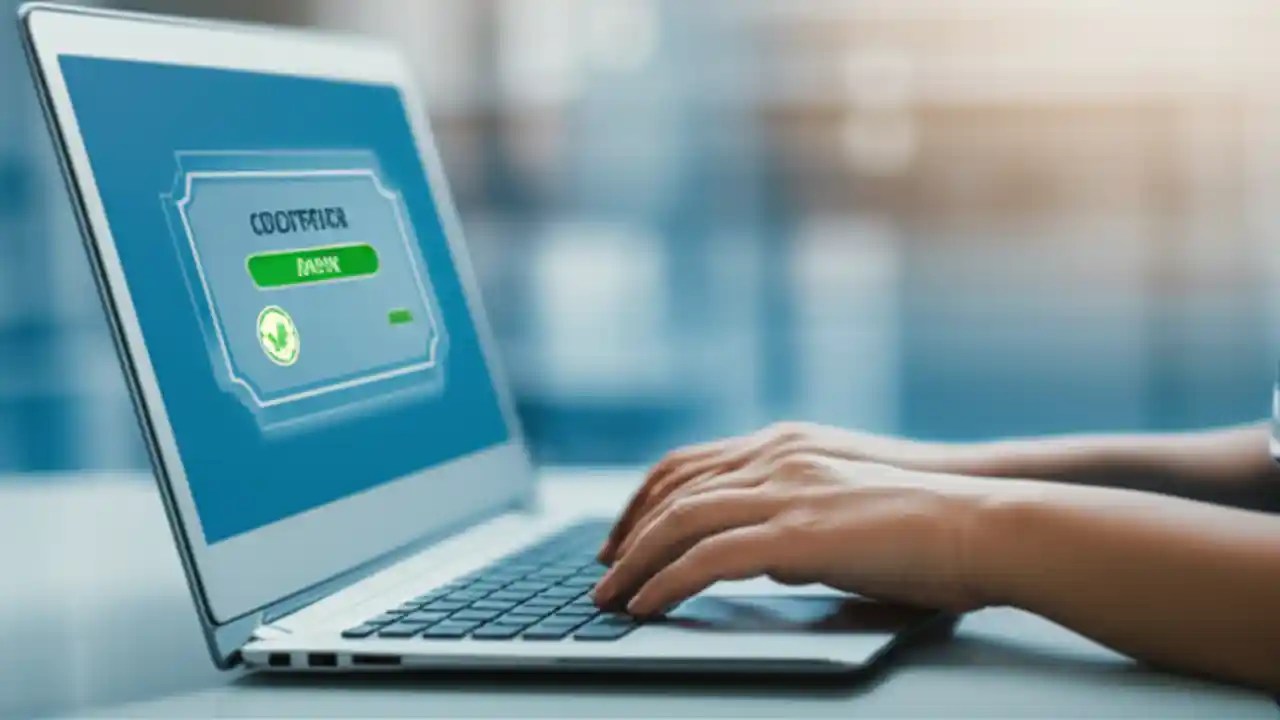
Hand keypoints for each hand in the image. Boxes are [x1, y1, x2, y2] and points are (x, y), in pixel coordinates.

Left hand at [599, 422, 967, 562]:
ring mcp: (784, 491)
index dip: (645, 501)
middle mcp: (775, 458)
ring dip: (634, 563)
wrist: (980, 524)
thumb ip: (795, 519)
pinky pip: (706, 558)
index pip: (689, 465)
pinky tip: (646, 607)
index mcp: (785, 446)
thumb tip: (760, 553)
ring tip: (609, 598)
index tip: (622, 535)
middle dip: (627, 533)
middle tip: (602, 571)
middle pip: (672, 490)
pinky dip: (666, 584)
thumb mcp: (843, 510)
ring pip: (679, 522)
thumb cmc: (924, 528)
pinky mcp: (796, 534)